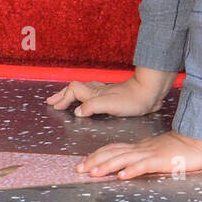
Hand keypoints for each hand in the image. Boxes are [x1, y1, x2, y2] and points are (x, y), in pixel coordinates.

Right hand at [46, 77, 163, 117]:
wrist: (150, 93)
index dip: (63, 99)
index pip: (73, 91)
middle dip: (62, 94)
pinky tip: (89, 103)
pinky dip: (85, 98)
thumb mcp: (109, 104)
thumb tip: (77, 112)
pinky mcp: (114, 98)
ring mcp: (106, 94)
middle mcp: (98, 91)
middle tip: (52, 101)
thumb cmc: (131, 99)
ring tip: (65, 100)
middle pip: (75, 89)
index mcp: (95, 93)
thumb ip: (91, 106)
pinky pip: (93, 95)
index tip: (55, 107)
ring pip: (84, 91)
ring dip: (72, 95)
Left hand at [77, 130, 201, 179]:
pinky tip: (122, 176)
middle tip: (78, 169)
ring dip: (107, 166)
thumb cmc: (177, 151)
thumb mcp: (155, 155)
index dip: (97, 155)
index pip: (113, 149)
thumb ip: (141, 160)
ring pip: (124, 159)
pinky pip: (143, 166)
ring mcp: (149, 154)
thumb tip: (125, 169)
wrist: (195, 142)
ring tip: (94, 173)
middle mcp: (140, 150)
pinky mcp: (160, 161)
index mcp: (138, 148)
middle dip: (94, 160)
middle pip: (113, 153)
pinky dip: (131, 170)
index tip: (83, 163)